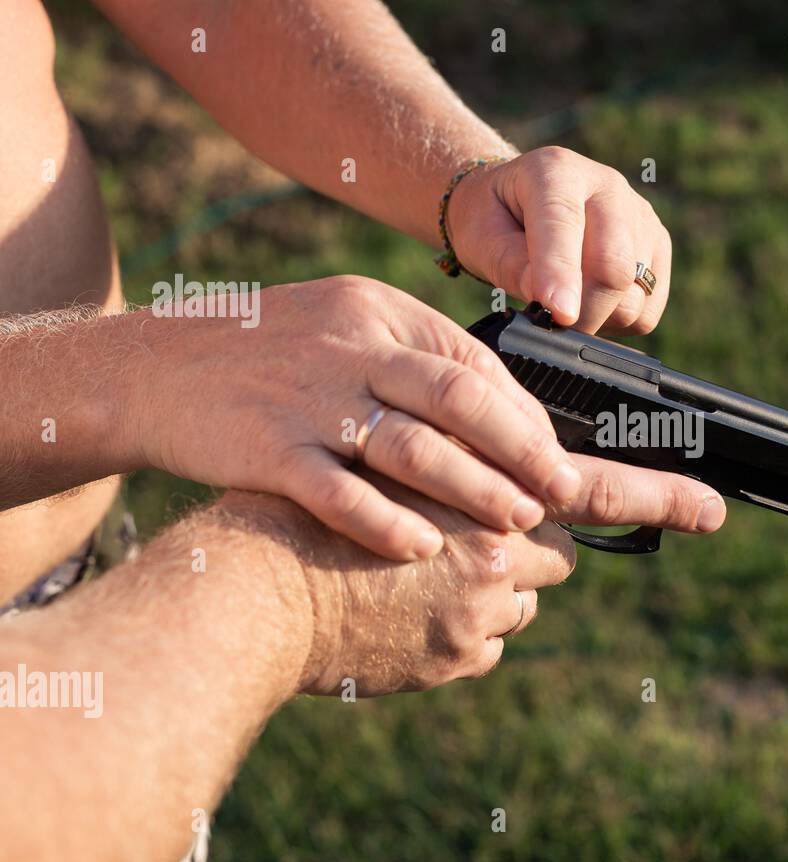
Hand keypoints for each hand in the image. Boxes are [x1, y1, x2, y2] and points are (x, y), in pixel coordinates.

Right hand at [129, 275, 582, 561]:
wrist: (149, 368)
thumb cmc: (266, 355)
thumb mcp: (344, 329)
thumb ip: (415, 361)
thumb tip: (501, 411)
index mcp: (377, 313)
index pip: (473, 363)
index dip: (525, 417)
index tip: (558, 458)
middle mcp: (348, 347)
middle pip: (459, 398)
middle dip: (522, 451)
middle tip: (564, 494)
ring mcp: (306, 397)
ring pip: (409, 444)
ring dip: (473, 487)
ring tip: (517, 522)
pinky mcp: (263, 447)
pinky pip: (335, 491)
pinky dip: (384, 521)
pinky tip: (425, 548)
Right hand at [227, 456, 725, 697]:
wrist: (243, 583)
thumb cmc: (303, 499)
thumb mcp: (386, 446)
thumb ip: (455, 449)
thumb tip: (496, 458)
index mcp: (481, 487)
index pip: (585, 482)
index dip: (658, 494)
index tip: (713, 506)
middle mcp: (490, 549)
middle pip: (552, 551)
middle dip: (526, 542)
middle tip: (479, 536)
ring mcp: (472, 610)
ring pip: (519, 602)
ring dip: (490, 591)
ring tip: (421, 575)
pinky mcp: (446, 658)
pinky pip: (481, 648)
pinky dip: (455, 633)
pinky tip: (404, 611)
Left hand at [446, 146, 670, 334]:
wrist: (519, 204)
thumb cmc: (494, 219)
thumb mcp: (480, 236)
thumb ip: (509, 264)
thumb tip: (552, 302)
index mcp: (557, 171)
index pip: (565, 223)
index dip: (562, 273)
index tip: (559, 314)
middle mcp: (608, 187)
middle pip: (614, 265)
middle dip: (583, 311)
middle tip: (551, 324)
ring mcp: (640, 217)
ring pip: (633, 295)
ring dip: (597, 318)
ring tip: (566, 303)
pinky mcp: (658, 248)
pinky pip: (648, 310)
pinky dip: (618, 321)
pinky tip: (591, 304)